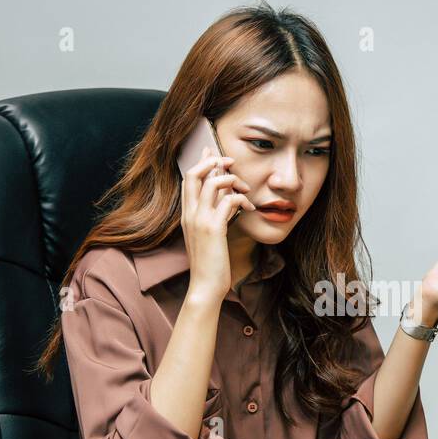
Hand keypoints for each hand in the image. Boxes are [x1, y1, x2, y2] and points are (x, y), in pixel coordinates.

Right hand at [180, 145, 256, 303]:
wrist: (205, 286)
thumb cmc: (210, 263)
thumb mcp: (208, 236)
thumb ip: (212, 217)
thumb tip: (226, 202)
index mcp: (186, 214)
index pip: (188, 179)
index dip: (200, 162)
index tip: (212, 152)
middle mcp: (189, 214)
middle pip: (193, 173)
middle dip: (213, 161)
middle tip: (230, 162)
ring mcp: (200, 220)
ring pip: (214, 183)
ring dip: (233, 180)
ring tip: (246, 189)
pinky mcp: (213, 229)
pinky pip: (229, 201)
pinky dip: (242, 199)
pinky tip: (251, 208)